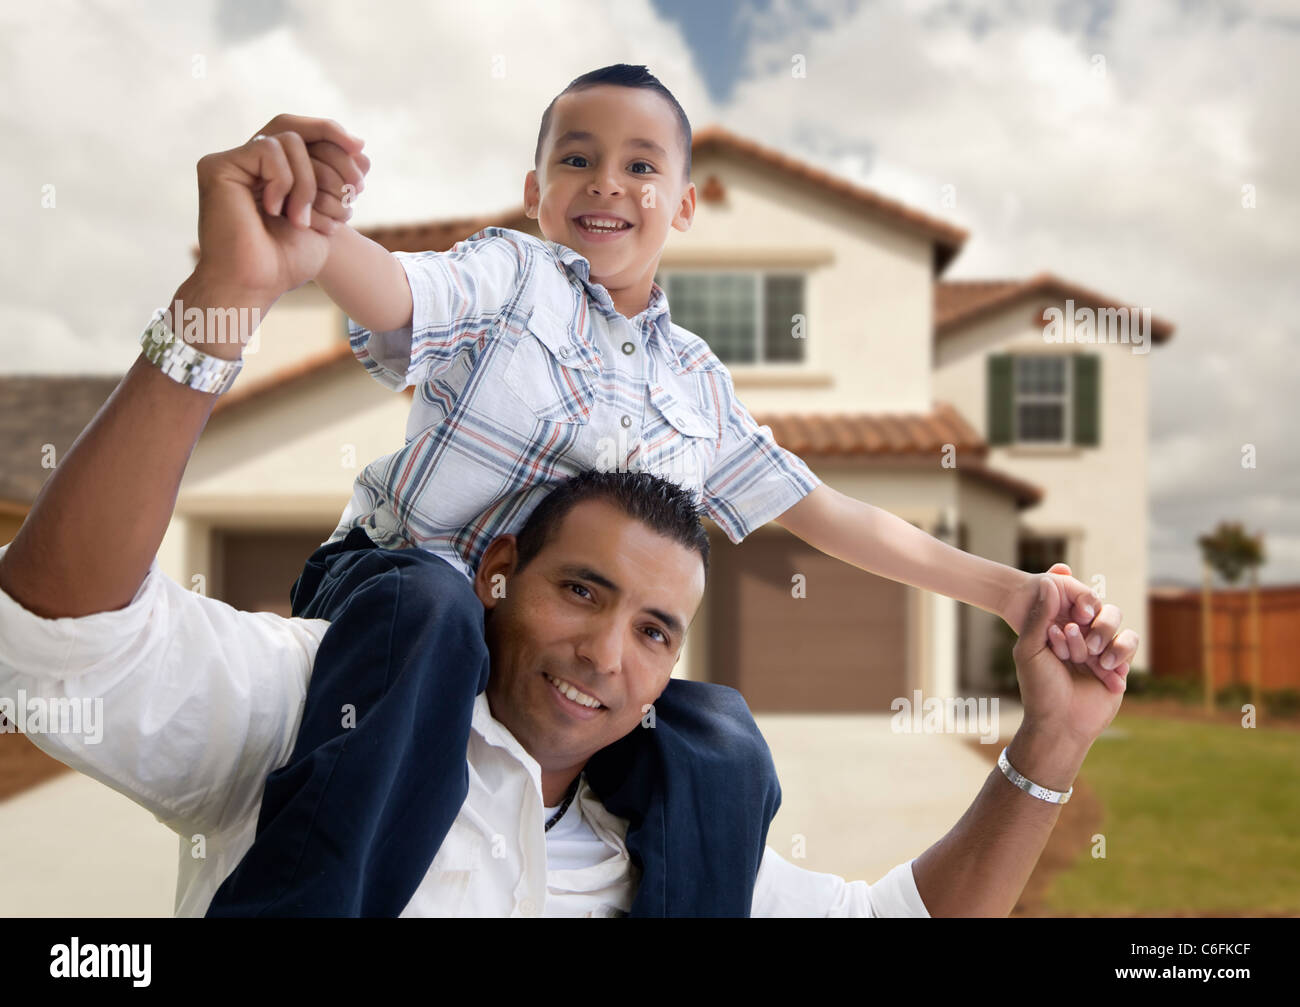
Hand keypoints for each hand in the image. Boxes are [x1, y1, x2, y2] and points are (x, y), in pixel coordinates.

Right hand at [193, 115, 366, 304]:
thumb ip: (337, 183)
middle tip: (353, 189)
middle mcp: (249, 165)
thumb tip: (362, 151)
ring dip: (308, 182)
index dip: (333, 138)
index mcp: (270, 175)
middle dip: (333, 151)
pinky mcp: (218, 166)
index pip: (304, 137)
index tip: (363, 162)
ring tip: (301, 219)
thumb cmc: (284, 263)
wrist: (255, 284)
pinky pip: (269, 149)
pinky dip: (284, 180)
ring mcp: (232, 163)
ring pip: (288, 140)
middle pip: (296, 129)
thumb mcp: (323, 218)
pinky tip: (276, 210)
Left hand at [1001, 563, 1135, 691]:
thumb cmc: (1039, 688)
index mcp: (1055, 629)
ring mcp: (1100, 648)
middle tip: (1079, 646)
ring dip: (1103, 638)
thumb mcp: (1030, 650)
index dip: (1071, 609)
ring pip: (1114, 622)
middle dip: (1087, 628)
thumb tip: (1047, 581)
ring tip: (1093, 661)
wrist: (1060, 724)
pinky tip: (1105, 672)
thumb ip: (1039, 616)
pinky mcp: (1119, 663)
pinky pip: (1129, 643)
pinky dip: (1118, 655)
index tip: (1066, 626)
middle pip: (1095, 609)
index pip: (1070, 603)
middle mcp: (1079, 635)